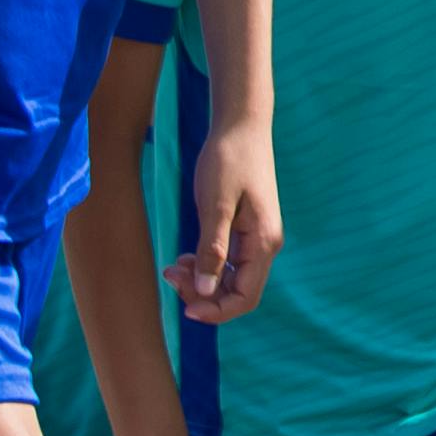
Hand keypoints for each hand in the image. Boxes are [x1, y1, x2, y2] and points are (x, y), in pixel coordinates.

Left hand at [177, 117, 280, 325]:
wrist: (241, 125)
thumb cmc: (229, 160)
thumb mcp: (215, 206)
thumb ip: (212, 250)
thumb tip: (206, 291)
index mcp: (263, 242)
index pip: (245, 297)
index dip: (216, 310)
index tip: (184, 308)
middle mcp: (265, 244)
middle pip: (238, 291)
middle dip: (204, 293)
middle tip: (171, 274)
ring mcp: (257, 236)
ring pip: (231, 277)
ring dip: (203, 280)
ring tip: (174, 265)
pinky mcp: (246, 228)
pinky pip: (228, 261)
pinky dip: (207, 265)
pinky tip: (187, 256)